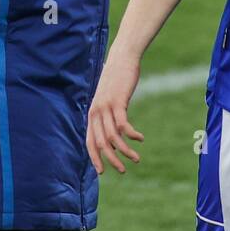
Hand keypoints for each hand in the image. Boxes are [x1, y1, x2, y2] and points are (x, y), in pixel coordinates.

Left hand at [86, 47, 144, 173]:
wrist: (122, 58)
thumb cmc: (116, 79)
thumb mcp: (108, 98)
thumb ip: (107, 113)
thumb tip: (111, 130)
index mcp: (92, 113)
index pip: (89, 141)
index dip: (94, 158)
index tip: (101, 172)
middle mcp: (96, 112)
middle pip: (101, 143)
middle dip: (111, 160)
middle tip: (122, 170)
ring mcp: (106, 107)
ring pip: (113, 137)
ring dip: (125, 151)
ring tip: (136, 158)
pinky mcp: (118, 102)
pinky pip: (123, 125)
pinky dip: (132, 135)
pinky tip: (140, 139)